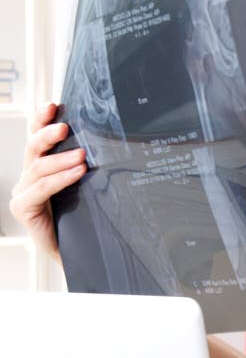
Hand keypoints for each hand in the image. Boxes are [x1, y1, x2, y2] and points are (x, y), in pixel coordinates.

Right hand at [9, 103, 85, 262]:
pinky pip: (40, 189)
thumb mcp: (88, 186)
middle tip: (64, 126)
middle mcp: (28, 176)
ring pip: (37, 167)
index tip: (53, 105)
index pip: (38, 137)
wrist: (80, 252)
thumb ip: (86, 165)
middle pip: (33, 147)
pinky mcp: (23, 208)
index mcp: (41, 167)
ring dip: (60, 158)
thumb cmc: (85, 216)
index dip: (41, 119)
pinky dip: (60, 178)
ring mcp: (23, 192)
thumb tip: (110, 140)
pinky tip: (78, 172)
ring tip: (81, 155)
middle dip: (47, 133)